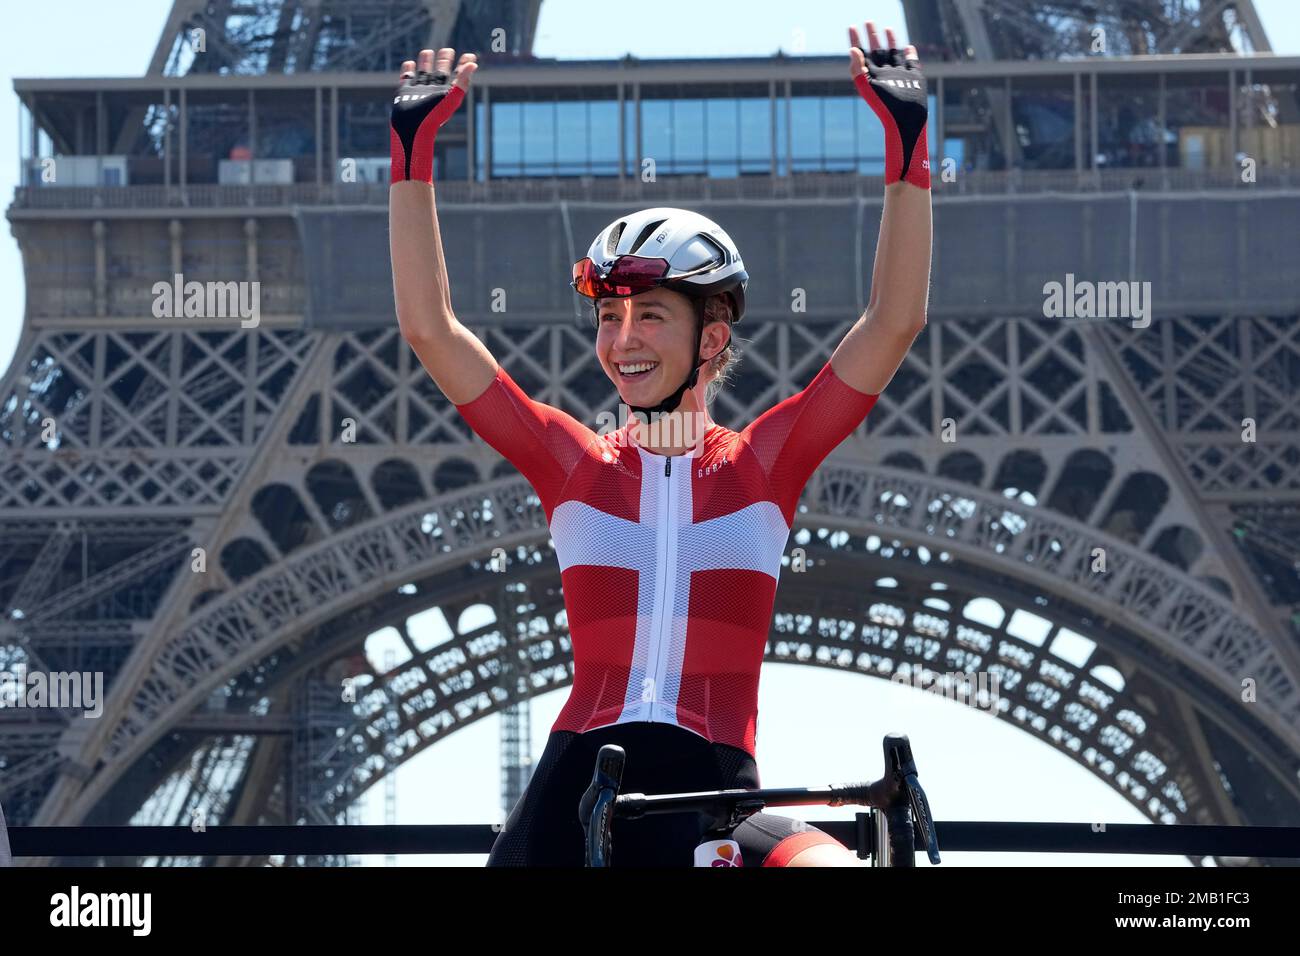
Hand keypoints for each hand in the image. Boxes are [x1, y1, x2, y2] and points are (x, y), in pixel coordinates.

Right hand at [391, 47, 477, 182]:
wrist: (412, 126)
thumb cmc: (433, 114)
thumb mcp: (451, 96)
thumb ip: (462, 80)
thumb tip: (473, 64)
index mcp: (446, 93)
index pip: (458, 77)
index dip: (464, 66)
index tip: (470, 56)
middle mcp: (433, 92)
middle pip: (441, 74)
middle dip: (444, 62)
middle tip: (448, 50)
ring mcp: (419, 92)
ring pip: (423, 74)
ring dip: (426, 63)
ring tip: (428, 51)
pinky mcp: (404, 92)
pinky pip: (406, 79)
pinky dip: (407, 71)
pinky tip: (410, 63)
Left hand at [849, 21, 928, 188]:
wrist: (906, 120)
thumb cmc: (885, 106)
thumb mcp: (868, 87)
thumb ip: (858, 69)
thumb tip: (852, 50)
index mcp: (872, 75)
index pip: (861, 53)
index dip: (856, 40)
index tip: (852, 27)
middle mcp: (884, 73)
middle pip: (877, 50)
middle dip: (873, 35)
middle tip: (869, 21)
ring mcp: (899, 75)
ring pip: (894, 53)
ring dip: (891, 41)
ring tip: (888, 28)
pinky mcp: (914, 78)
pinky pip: (911, 63)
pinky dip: (910, 54)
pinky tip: (909, 46)